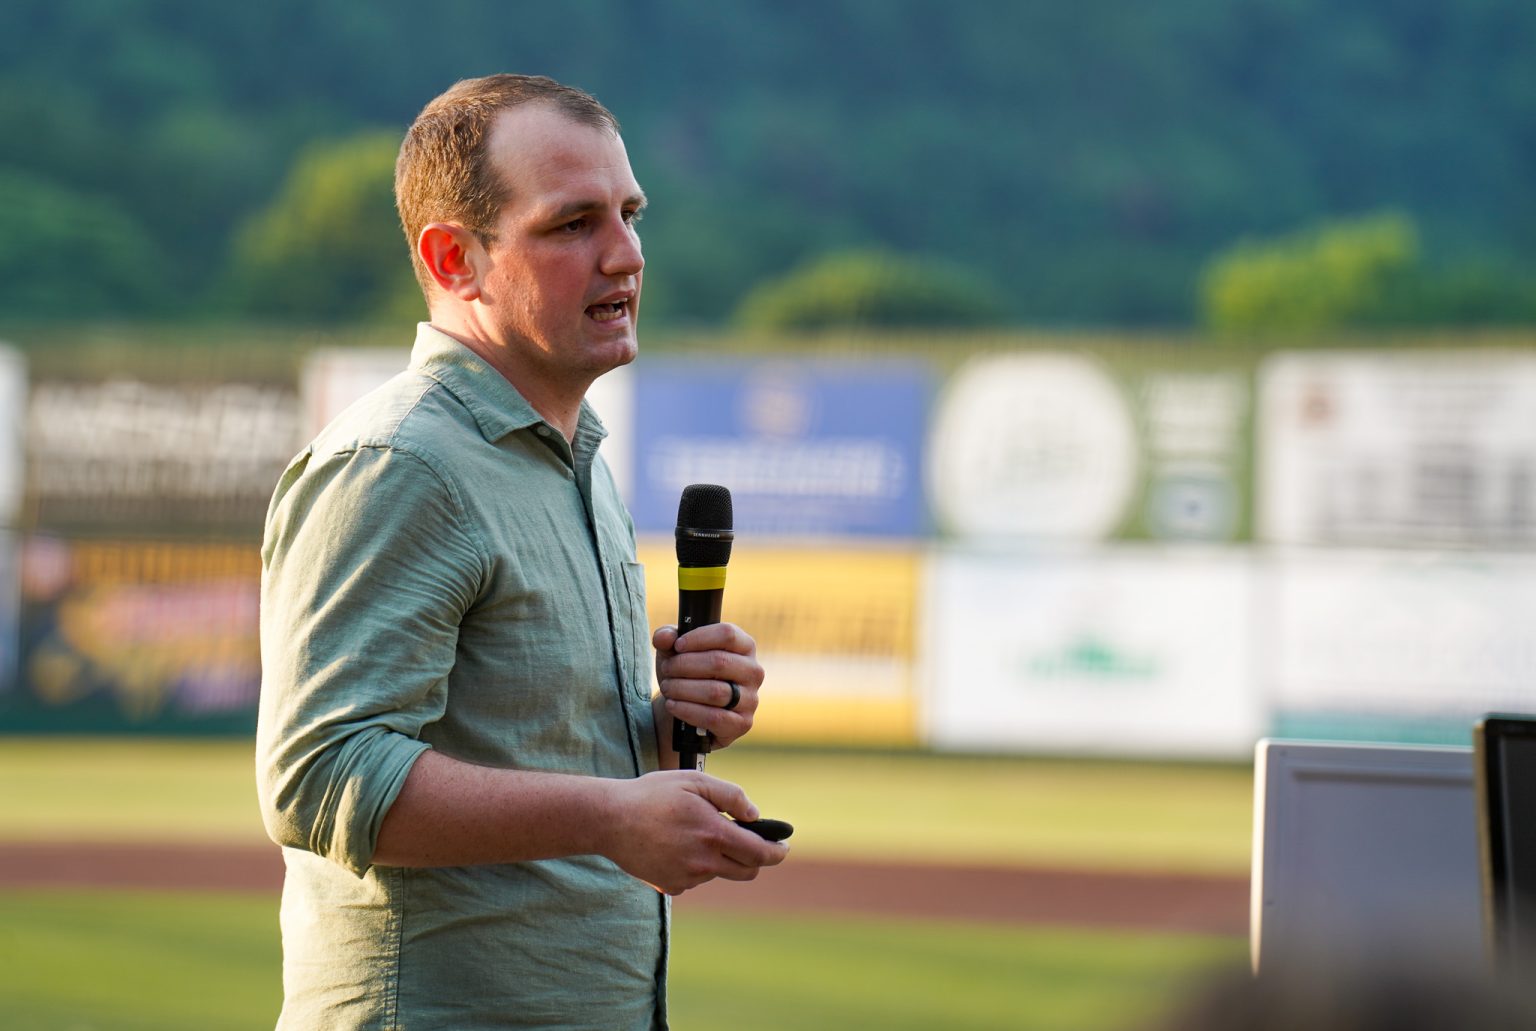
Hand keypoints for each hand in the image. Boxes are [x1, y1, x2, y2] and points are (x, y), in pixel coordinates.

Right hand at [605, 771, 788, 894]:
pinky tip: (676, 846)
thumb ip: (730, 796)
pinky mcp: (671, 886)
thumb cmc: (653, 795)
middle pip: (746, 871)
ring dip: (720, 858)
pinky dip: (695, 865)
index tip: (783, 848)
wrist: (609, 820)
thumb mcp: (694, 781)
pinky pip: (695, 879)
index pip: (760, 854)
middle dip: (753, 858)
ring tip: (695, 833)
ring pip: (719, 872)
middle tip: (748, 840)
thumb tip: (755, 816)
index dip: (777, 852)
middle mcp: (703, 862)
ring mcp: (686, 878)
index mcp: (714, 835)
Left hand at [653, 622, 763, 749]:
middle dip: (684, 665)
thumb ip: (667, 638)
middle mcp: (753, 671)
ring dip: (683, 688)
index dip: (699, 638)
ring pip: (715, 692)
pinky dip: (687, 710)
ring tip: (667, 687)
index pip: (727, 634)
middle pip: (719, 662)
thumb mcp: (674, 651)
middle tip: (667, 669)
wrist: (685, 709)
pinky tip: (672, 705)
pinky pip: (714, 717)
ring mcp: (751, 699)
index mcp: (744, 646)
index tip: (677, 646)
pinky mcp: (742, 724)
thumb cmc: (685, 673)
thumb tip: (663, 637)